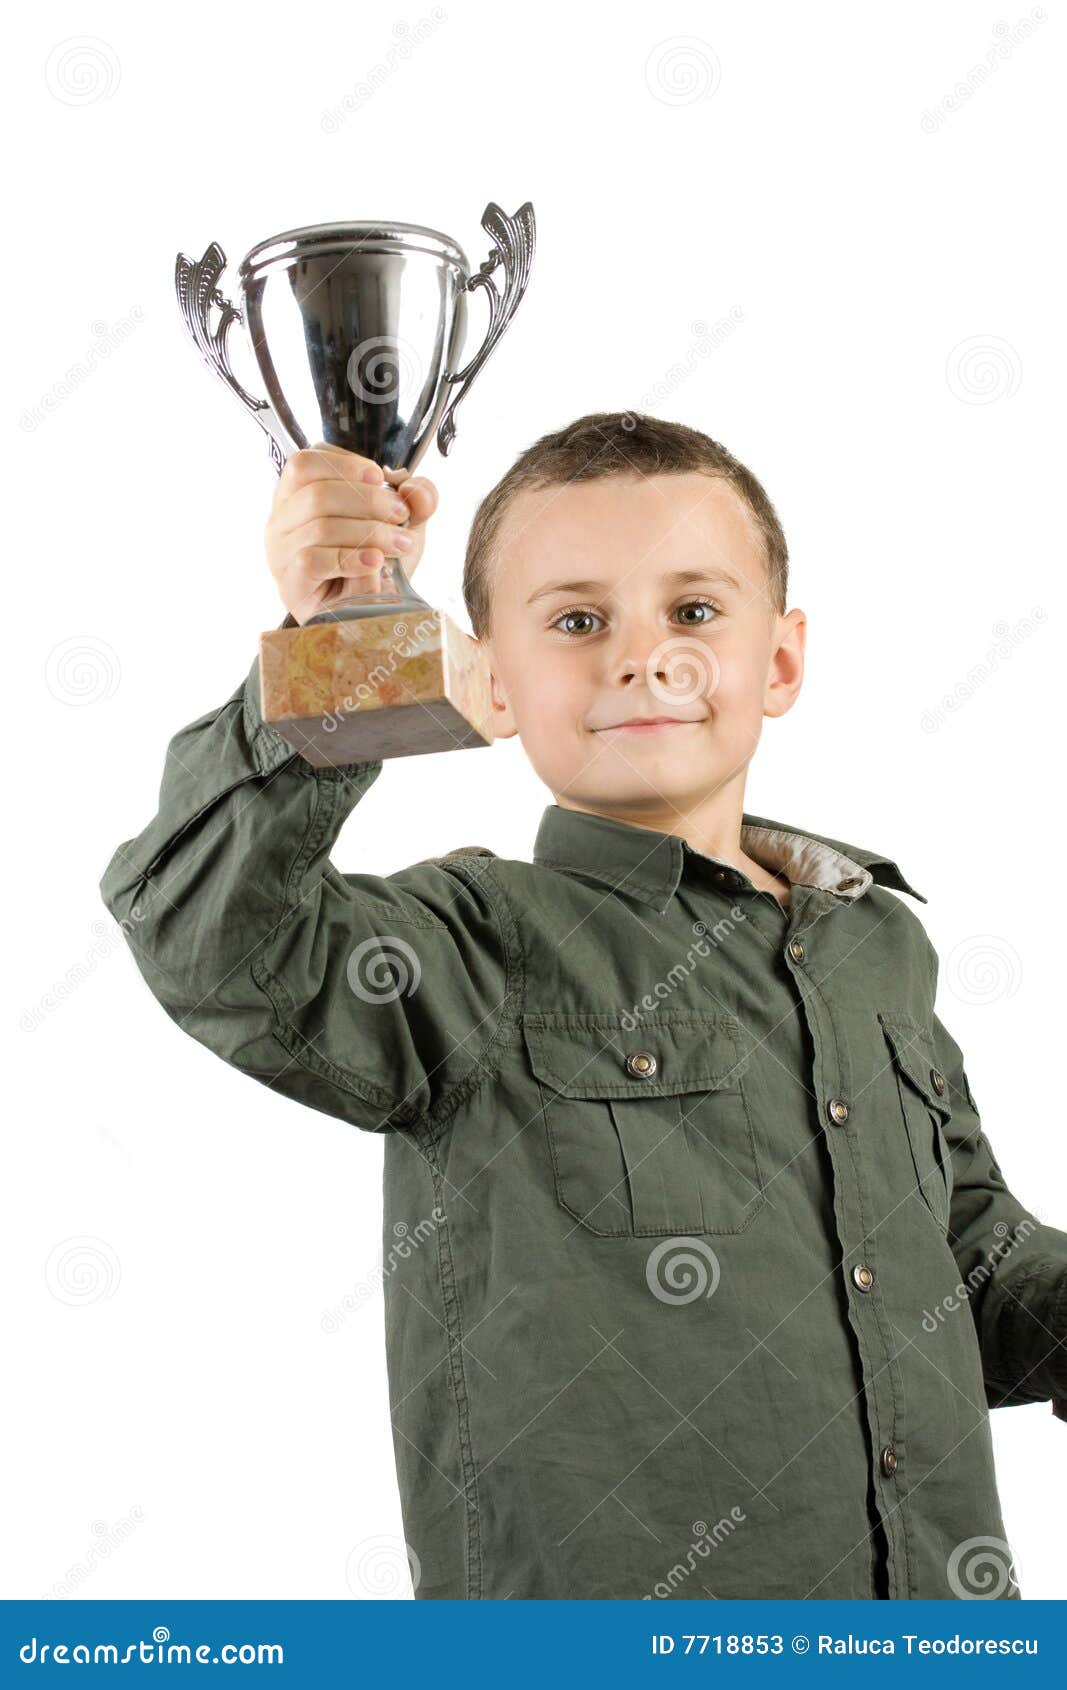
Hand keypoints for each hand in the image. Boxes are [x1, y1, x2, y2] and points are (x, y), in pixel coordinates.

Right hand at [264, 442, 438, 624]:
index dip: (344, 464)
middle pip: (317, 493)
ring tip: (400, 543)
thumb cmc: (375, 561)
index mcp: (299, 495)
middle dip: (368, 500)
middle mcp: (282, 520)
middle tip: (400, 513)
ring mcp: (281, 553)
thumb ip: (415, 500)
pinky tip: (375, 562)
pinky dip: (351, 558)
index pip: (306, 463)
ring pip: (319, 527)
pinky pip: (313, 560)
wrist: (368, 614)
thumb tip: (416, 489)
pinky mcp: (290, 582)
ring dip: (369, 532)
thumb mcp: (401, 524)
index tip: (379, 476)